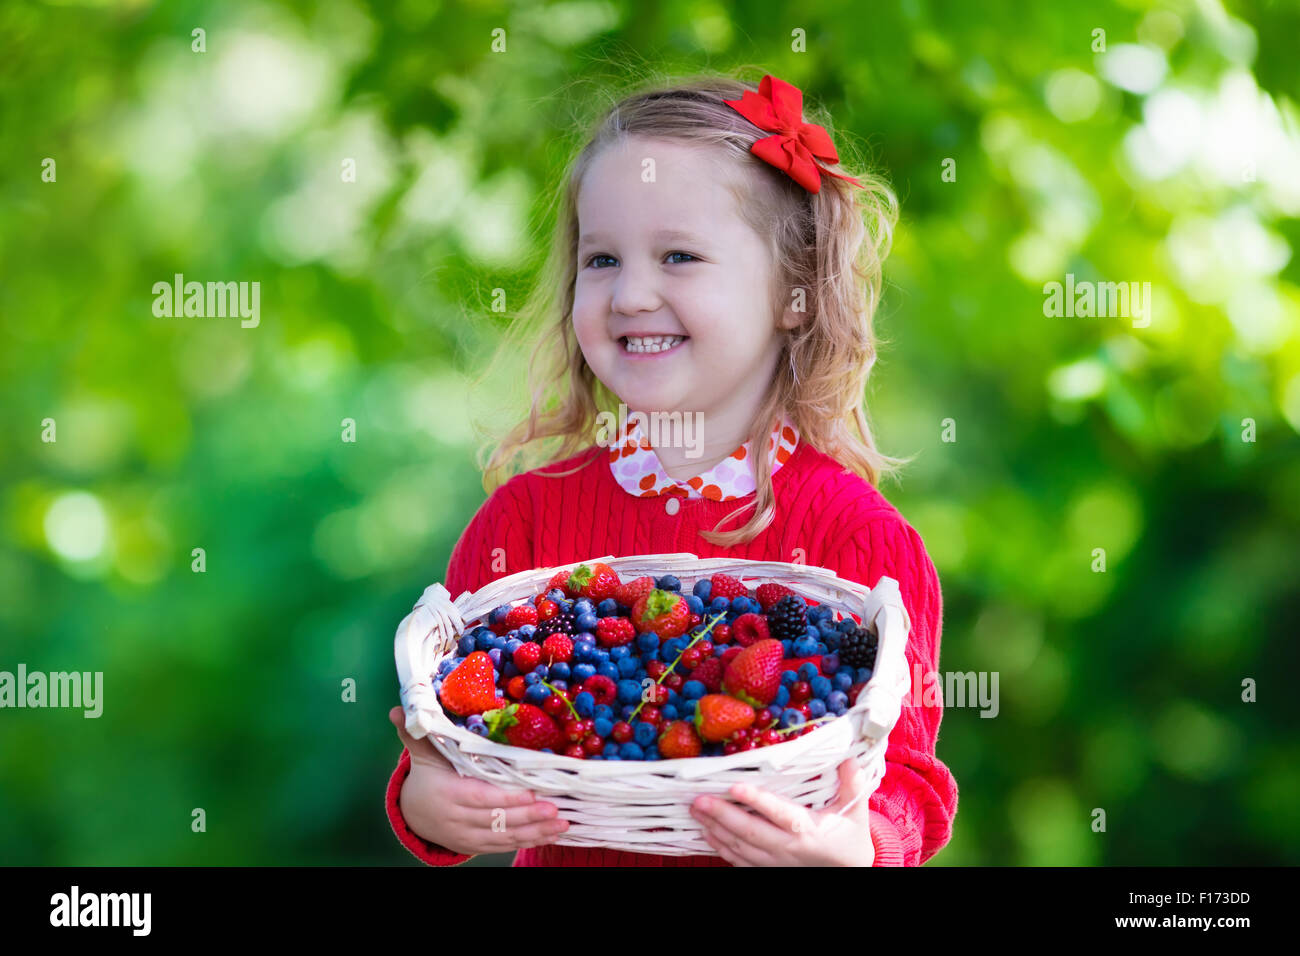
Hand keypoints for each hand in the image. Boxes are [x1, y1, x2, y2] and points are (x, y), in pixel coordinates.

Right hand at [388, 706, 569, 854]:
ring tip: (562, 824)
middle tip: (556, 809)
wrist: (413, 815)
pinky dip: (528, 841)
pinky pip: (504, 846)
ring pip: (503, 837)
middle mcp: (457, 820)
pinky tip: (550, 835)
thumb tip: (397, 710)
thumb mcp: (422, 756)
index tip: (531, 793)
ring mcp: (467, 837)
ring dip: (534, 832)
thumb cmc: (428, 778)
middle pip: (495, 820)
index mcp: (446, 794)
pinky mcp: (476, 847)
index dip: (505, 799)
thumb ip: (416, 735)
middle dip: (527, 816)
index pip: (479, 798)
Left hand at [690, 758, 875, 865]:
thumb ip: (852, 785)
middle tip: (699, 799)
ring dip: (716, 829)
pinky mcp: (769, 870)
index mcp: (808, 830)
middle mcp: (788, 847)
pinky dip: (721, 848)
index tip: (735, 786)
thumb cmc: (849, 838)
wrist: (849, 873)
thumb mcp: (855, 812)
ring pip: (740, 847)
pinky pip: (740, 862)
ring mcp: (776, 862)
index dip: (757, 800)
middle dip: (722, 815)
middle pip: (751, 831)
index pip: (779, 813)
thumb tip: (849, 758)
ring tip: (696, 811)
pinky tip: (706, 833)